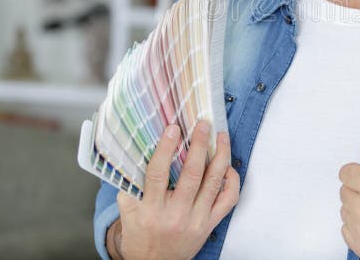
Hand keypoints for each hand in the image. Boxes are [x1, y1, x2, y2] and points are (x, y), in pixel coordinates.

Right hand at [112, 120, 239, 259]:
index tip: (173, 129)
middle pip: (191, 175)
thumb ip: (130, 184)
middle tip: (203, 125)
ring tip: (221, 137)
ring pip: (213, 183)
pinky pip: (228, 200)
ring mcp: (196, 220)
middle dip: (199, 146)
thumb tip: (134, 152)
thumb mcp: (127, 211)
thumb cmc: (140, 235)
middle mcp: (175, 215)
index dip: (166, 149)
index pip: (158, 174)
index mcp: (151, 210)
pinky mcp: (210, 224)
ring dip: (220, 156)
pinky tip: (228, 166)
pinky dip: (232, 181)